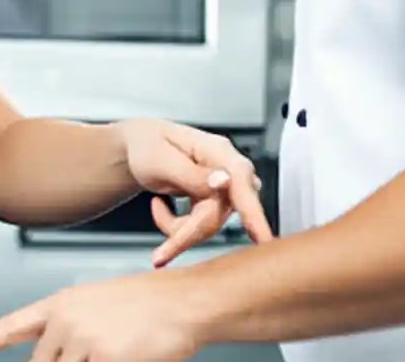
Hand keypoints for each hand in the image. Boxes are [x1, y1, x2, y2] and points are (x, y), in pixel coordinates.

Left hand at [0, 272, 199, 361]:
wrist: (185, 301)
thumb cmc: (149, 304)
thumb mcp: (98, 307)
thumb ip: (69, 332)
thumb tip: (51, 354)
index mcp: (60, 304)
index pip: (9, 327)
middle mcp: (65, 320)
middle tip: (96, 353)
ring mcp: (83, 341)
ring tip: (116, 349)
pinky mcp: (105, 360)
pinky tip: (124, 356)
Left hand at [115, 119, 272, 265]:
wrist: (141, 147)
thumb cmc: (149, 147)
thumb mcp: (161, 160)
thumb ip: (193, 174)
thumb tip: (225, 182)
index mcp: (218, 151)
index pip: (241, 182)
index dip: (253, 212)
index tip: (263, 239)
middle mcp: (229, 171)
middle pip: (217, 214)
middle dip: (184, 233)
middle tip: (159, 256)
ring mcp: (227, 190)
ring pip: (209, 226)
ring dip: (177, 228)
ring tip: (156, 205)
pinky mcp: (219, 205)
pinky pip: (202, 228)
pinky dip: (177, 227)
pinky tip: (162, 207)